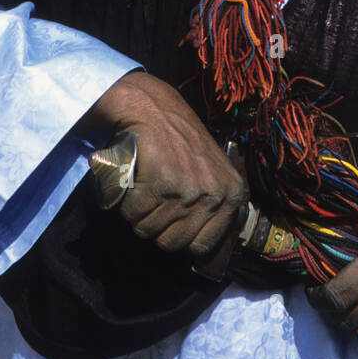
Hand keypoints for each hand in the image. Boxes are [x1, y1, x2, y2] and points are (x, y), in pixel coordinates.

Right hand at [81, 71, 247, 261]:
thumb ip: (214, 204)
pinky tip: (134, 179)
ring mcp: (188, 189)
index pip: (202, 246)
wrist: (152, 107)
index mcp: (232, 194)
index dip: (179, 238)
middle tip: (153, 199)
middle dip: (155, 226)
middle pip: (173, 244)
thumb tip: (204, 251)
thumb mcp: (212, 170)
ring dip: (139, 214)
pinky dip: (126, 202)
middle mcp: (214, 194)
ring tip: (146, 185)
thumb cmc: (179, 140)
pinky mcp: (162, 183)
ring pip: (149, 231)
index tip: (169, 220)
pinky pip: (134, 215)